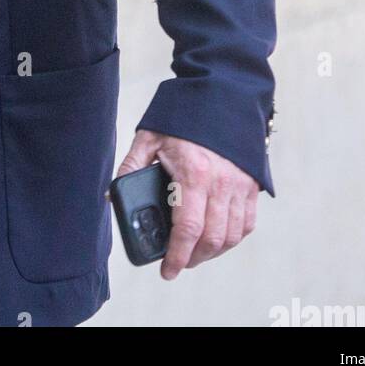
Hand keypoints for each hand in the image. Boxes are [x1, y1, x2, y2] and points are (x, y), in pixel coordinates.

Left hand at [115, 130, 257, 279]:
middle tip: (177, 263)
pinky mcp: (251, 185)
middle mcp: (221, 183)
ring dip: (213, 252)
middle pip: (211, 239)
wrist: (220, 95)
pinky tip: (216, 239)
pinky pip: (246, 224)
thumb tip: (113, 197)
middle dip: (193, 259)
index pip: (187, 229)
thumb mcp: (149, 137)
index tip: (166, 270)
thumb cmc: (182, 117)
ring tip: (194, 254)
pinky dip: (232, 238)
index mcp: (194, 173)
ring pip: (231, 236)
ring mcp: (240, 185)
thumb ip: (131, 167)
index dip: (177, 256)